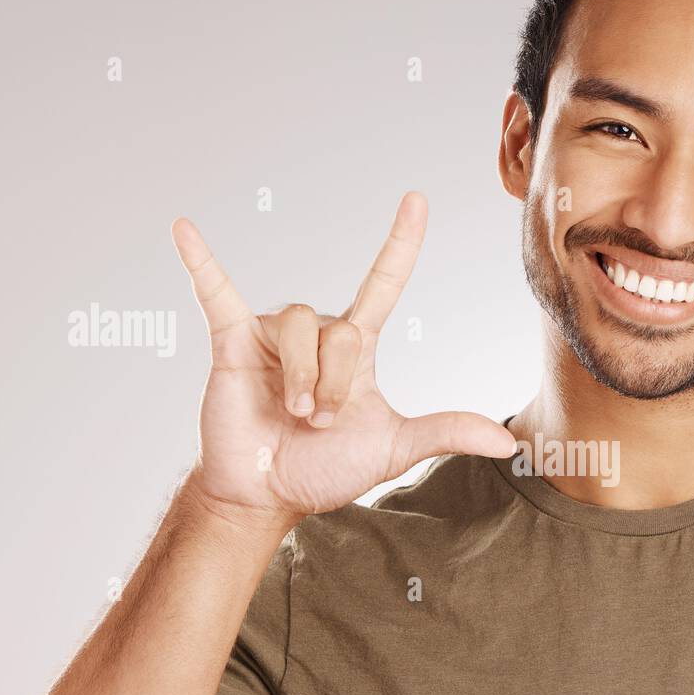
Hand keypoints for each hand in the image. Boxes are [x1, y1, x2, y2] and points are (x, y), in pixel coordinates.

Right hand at [171, 192, 515, 524]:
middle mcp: (317, 333)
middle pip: (343, 331)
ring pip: (301, 326)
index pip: (383, 282)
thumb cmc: (325, 468)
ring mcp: (273, 336)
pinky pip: (215, 293)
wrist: (269, 494)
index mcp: (356, 347)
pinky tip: (183, 229)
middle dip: (338, 386)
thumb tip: (510, 443)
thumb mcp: (394, 448)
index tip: (416, 200)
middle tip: (322, 423)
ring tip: (297, 415)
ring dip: (307, 378)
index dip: (400, 243)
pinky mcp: (232, 343)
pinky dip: (200, 262)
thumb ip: (446, 432)